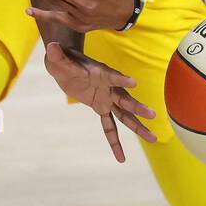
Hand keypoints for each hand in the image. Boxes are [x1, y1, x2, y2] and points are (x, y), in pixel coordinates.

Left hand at [44, 42, 155, 161]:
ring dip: (138, 126)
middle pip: (124, 99)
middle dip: (137, 107)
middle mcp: (108, 86)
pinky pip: (110, 127)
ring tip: (154, 139)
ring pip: (124, 115)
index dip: (120, 79)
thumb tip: (52, 47)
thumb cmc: (63, 58)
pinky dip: (114, 142)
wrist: (66, 63)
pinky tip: (121, 158)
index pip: (111, 76)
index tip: (133, 83)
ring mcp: (107, 98)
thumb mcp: (58, 58)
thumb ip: (57, 55)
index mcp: (99, 72)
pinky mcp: (101, 107)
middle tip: (152, 114)